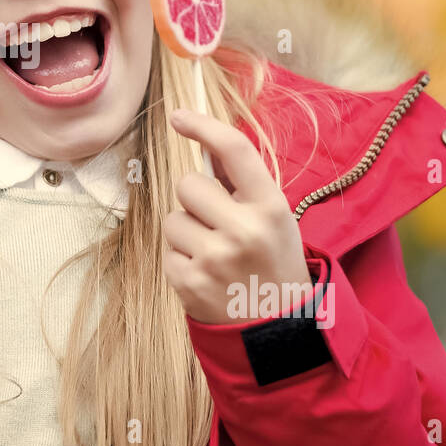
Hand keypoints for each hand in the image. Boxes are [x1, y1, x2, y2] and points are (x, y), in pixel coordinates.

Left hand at [163, 107, 311, 323]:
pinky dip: (181, 259)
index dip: (204, 126)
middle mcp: (243, 230)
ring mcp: (214, 259)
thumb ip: (243, 186)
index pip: (234, 151)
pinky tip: (206, 275)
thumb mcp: (275, 218)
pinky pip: (167, 251)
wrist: (279, 329)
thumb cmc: (273, 262)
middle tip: (217, 222)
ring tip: (214, 254)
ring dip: (187, 232)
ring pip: (172, 218)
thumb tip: (201, 143)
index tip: (180, 116)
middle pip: (188, 183)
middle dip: (195, 199)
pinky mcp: (189, 283)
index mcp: (271, 207)